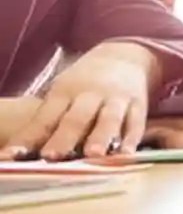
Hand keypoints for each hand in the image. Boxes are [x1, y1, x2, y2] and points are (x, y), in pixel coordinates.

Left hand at [0, 42, 159, 159]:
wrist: (124, 56)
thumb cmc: (84, 84)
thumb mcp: (62, 92)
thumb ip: (47, 120)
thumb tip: (18, 152)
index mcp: (65, 91)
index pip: (45, 117)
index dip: (30, 136)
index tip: (14, 156)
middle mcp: (91, 95)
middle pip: (76, 118)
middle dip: (65, 138)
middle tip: (52, 157)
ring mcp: (116, 99)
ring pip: (108, 120)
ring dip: (100, 138)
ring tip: (94, 155)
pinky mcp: (138, 105)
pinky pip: (135, 124)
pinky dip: (131, 140)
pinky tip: (126, 155)